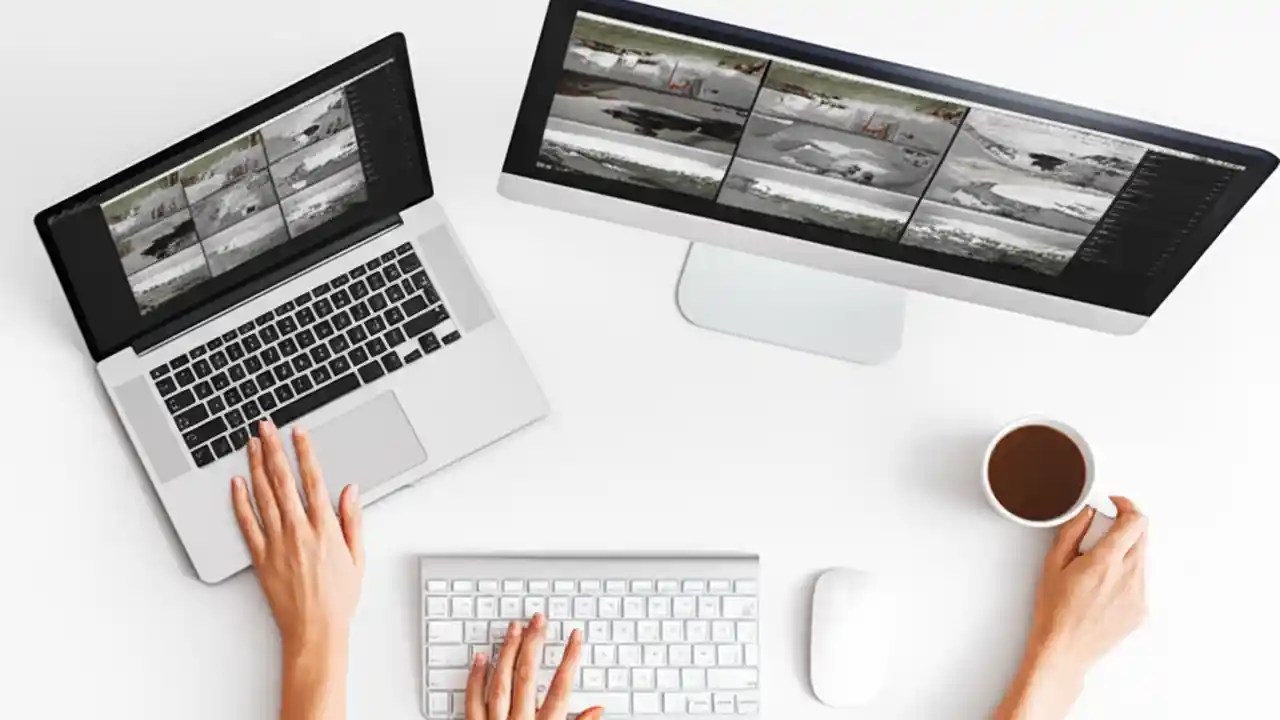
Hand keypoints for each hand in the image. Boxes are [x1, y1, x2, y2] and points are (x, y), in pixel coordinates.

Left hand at [230, 420, 364, 719]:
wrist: (314, 629)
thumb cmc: (338, 598)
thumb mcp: (357, 556)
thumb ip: (352, 520)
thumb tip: (349, 491)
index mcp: (324, 527)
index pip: (312, 479)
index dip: (304, 451)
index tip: (298, 432)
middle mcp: (298, 530)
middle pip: (282, 479)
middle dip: (273, 448)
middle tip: (265, 426)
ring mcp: (276, 542)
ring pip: (263, 495)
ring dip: (256, 465)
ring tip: (251, 444)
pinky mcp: (260, 557)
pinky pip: (247, 522)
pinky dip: (240, 501)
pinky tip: (236, 483)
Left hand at [465, 613, 602, 719]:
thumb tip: (597, 710)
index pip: (561, 688)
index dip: (570, 659)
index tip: (575, 637)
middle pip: (527, 676)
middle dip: (534, 644)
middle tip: (539, 620)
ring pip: (500, 682)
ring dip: (507, 652)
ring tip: (514, 628)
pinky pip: (473, 700)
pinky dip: (476, 678)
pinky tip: (481, 657)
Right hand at [996, 497, 1148, 719]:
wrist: (1064, 650)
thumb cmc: (1054, 610)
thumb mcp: (1053, 564)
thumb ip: (1073, 531)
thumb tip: (1088, 511)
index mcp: (1105, 563)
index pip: (1135, 521)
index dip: (1127, 506)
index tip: (1116, 505)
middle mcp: (1129, 577)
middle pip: (1141, 536)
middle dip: (1124, 528)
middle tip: (1100, 534)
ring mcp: (1139, 595)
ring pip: (1140, 558)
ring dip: (1123, 552)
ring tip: (1096, 568)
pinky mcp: (1142, 610)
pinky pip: (1139, 580)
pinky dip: (1124, 575)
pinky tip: (1101, 589)